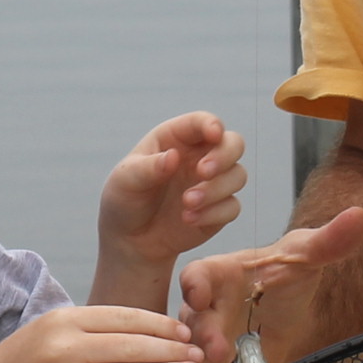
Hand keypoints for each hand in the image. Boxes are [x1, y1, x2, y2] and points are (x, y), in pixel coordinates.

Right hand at [0, 305, 200, 362]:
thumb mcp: (48, 330)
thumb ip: (89, 327)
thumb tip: (143, 328)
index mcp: (62, 321)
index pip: (121, 317)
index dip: (158, 324)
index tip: (183, 331)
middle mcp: (62, 348)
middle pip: (129, 346)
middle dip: (170, 350)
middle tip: (198, 354)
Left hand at [96, 113, 247, 274]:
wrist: (131, 240)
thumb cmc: (125, 200)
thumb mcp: (126, 180)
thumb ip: (148, 168)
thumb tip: (173, 156)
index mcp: (176, 139)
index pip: (201, 122)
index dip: (212, 124)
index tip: (214, 134)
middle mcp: (199, 156)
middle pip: (233, 143)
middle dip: (224, 155)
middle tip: (202, 172)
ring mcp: (212, 182)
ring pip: (237, 175)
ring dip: (216, 189)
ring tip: (187, 203)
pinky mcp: (219, 209)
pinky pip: (232, 206)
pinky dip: (214, 213)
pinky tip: (189, 219)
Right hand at [173, 210, 362, 362]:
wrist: (287, 302)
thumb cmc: (288, 271)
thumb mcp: (308, 254)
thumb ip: (329, 240)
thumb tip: (361, 215)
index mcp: (219, 274)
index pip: (199, 275)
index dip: (196, 284)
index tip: (198, 292)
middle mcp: (206, 308)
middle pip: (195, 322)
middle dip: (202, 338)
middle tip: (214, 352)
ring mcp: (209, 342)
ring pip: (195, 359)